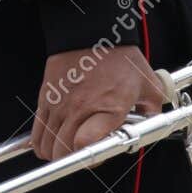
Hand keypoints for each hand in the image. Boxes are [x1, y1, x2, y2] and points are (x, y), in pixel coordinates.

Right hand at [31, 45, 163, 160]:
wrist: (92, 32)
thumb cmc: (119, 56)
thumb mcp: (147, 84)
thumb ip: (153, 110)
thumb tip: (154, 126)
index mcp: (107, 108)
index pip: (86, 144)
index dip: (91, 158)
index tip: (98, 155)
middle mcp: (80, 109)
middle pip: (64, 151)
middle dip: (74, 160)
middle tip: (84, 153)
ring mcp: (60, 105)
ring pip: (48, 145)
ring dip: (57, 153)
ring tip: (68, 148)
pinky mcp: (46, 99)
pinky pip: (37, 132)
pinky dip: (42, 142)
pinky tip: (52, 141)